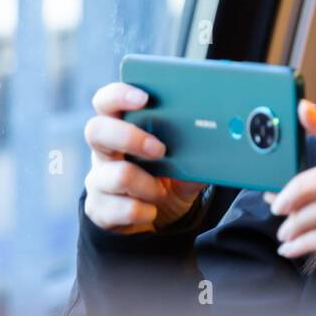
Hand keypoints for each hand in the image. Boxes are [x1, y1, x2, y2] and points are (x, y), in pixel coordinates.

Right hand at [83, 81, 206, 233]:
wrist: (159, 220)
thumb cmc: (169, 178)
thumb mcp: (185, 162)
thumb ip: (196, 148)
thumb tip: (219, 136)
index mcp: (122, 128)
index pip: (107, 101)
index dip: (119, 94)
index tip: (144, 97)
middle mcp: (104, 150)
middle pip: (96, 130)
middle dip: (130, 137)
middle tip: (160, 150)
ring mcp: (98, 179)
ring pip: (116, 176)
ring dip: (148, 185)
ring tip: (161, 191)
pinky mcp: (99, 209)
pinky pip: (121, 209)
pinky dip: (144, 211)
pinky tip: (152, 211)